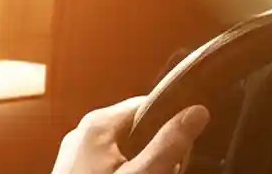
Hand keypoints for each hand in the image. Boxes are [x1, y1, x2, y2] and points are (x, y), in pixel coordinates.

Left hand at [51, 97, 210, 173]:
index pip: (147, 104)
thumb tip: (197, 112)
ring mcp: (76, 154)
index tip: (187, 140)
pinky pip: (109, 164)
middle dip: (156, 148)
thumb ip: (169, 144)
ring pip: (124, 149)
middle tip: (170, 169)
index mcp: (99, 124)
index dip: (171, 119)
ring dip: (142, 163)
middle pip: (136, 129)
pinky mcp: (74, 172)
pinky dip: (125, 172)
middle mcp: (83, 132)